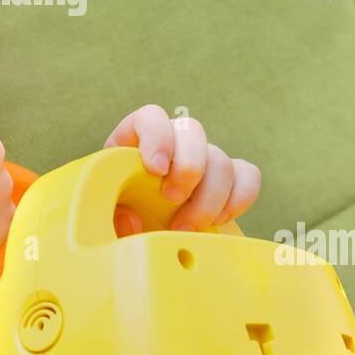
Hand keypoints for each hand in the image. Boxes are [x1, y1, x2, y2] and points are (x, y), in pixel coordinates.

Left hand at [103, 104, 261, 235]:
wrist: (144, 237)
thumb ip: (111, 215)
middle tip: (172, 201)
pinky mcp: (228, 179)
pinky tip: (220, 219)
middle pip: (193, 131)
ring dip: (210, 196)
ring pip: (221, 158)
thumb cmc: (121, 221)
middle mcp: (173, 144)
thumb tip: (131, 218)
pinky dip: (240, 196)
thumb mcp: (107, 216)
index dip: (157, 136)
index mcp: (135, 142)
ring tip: (189, 227)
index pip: (151, 117)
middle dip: (188, 168)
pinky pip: (247, 174)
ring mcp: (203, 159)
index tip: (156, 169)